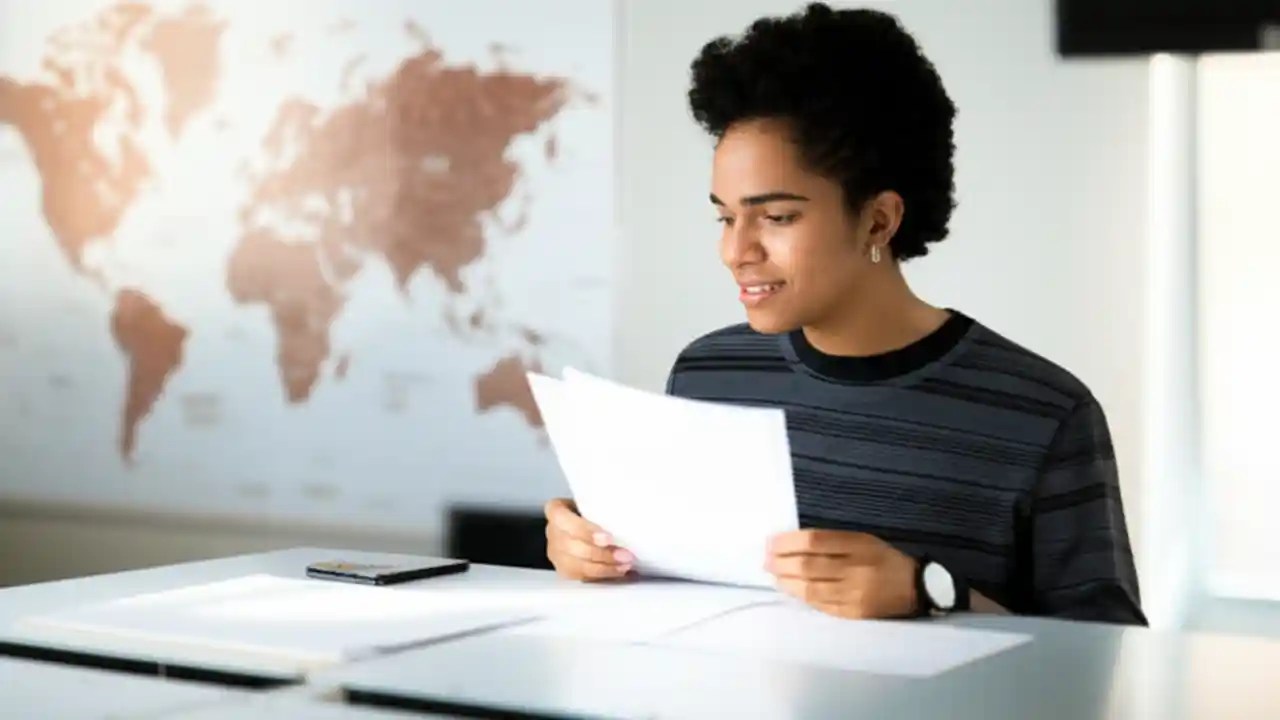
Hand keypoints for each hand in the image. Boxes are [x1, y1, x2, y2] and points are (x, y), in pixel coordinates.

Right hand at [543, 498, 634, 581]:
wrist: (589, 525)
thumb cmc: (594, 511)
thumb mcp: (596, 502)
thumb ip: (604, 508)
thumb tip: (626, 516)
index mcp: (556, 510)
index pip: (563, 519)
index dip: (585, 530)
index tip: (608, 538)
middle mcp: (552, 532)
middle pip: (570, 546)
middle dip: (601, 553)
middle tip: (624, 555)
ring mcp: (556, 553)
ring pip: (576, 565)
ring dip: (604, 567)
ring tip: (625, 564)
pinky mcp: (565, 570)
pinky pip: (582, 576)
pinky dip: (602, 574)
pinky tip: (618, 570)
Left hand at [766, 529, 917, 618]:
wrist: (916, 587)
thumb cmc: (884, 559)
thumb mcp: (862, 540)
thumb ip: (832, 541)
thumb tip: (792, 544)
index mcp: (858, 545)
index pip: (815, 541)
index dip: (788, 542)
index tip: (771, 542)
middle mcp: (855, 569)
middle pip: (808, 566)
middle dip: (781, 563)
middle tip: (766, 560)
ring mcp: (854, 594)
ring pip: (810, 589)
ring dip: (786, 582)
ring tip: (774, 576)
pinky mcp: (853, 614)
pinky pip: (821, 605)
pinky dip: (802, 597)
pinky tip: (792, 590)